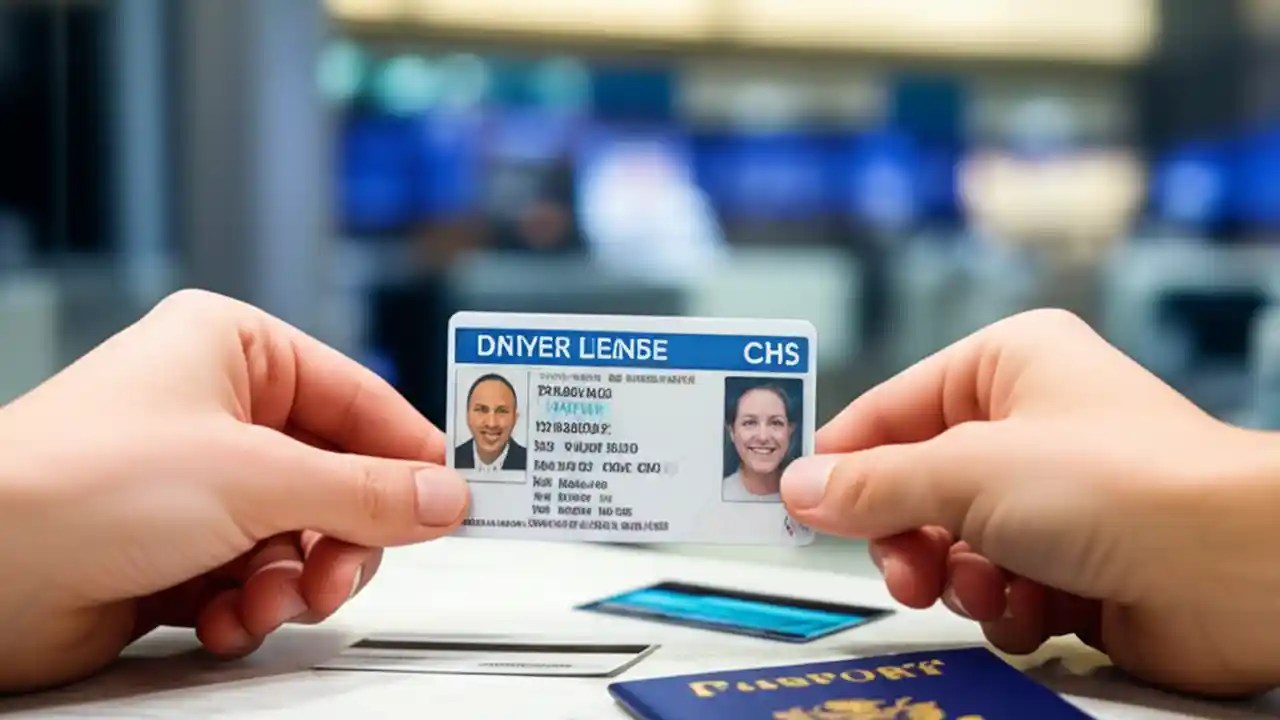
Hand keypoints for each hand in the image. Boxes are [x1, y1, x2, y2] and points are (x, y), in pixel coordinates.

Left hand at [0, 290, 468, 692]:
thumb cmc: (80, 481)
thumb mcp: (257, 478)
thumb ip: (367, 493)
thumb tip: (446, 498)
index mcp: (235, 350)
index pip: (359, 399)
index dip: (410, 452)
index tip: (456, 498)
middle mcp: (217, 410)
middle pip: (337, 478)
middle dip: (343, 537)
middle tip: (342, 572)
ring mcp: (196, 482)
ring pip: (301, 537)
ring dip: (296, 580)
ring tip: (270, 600)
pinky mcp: (175, 547)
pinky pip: (256, 576)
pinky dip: (253, 605)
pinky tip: (227, 616)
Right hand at [781, 309, 1279, 696]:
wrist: (1238, 572)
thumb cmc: (1124, 485)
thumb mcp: (967, 471)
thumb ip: (872, 485)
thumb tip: (797, 488)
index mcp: (1007, 366)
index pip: (890, 410)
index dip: (842, 460)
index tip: (795, 503)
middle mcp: (1030, 426)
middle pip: (916, 487)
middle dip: (906, 537)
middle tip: (904, 568)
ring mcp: (1055, 499)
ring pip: (952, 546)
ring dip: (958, 577)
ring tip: (984, 588)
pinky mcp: (1075, 564)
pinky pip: (997, 587)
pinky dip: (1003, 606)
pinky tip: (1034, 608)